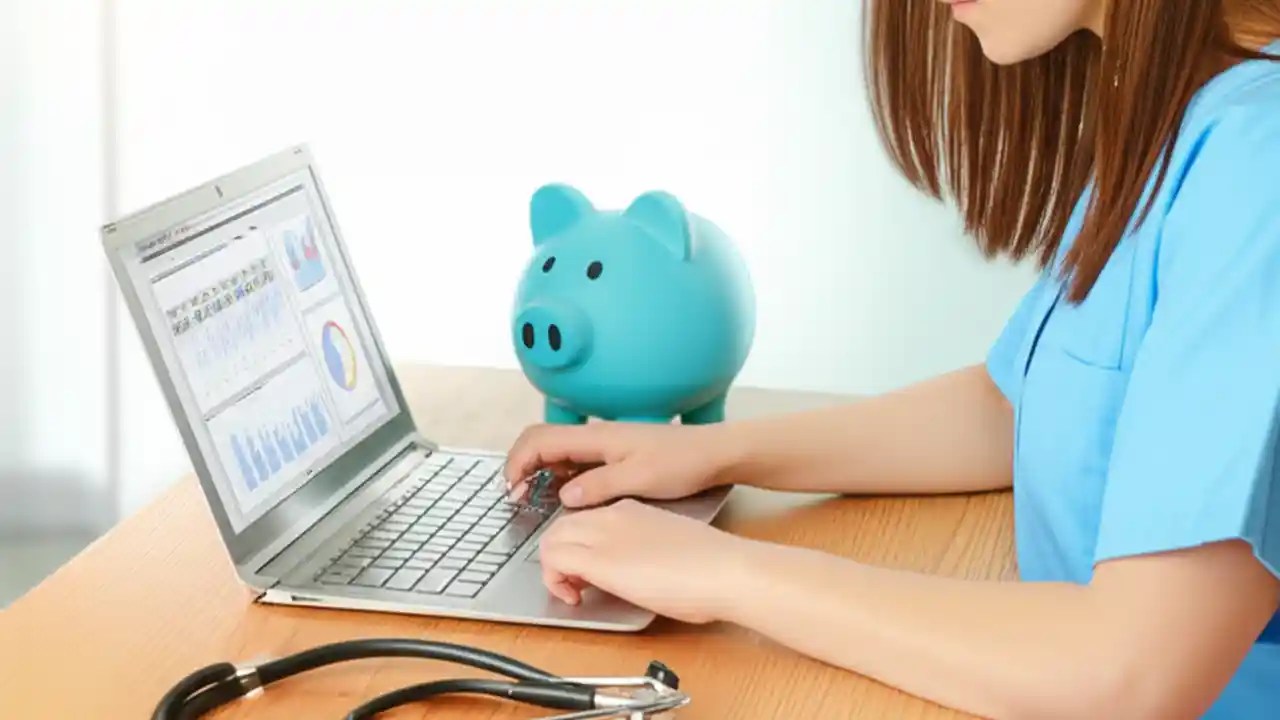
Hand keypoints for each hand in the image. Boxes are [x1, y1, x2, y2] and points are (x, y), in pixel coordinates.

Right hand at [504, 421, 740, 508]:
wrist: (713, 453)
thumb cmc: (682, 463)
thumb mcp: (640, 479)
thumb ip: (599, 486)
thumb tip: (564, 496)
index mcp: (596, 436)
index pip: (540, 439)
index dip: (518, 463)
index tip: (512, 491)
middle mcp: (595, 435)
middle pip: (541, 440)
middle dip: (521, 464)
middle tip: (517, 497)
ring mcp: (604, 443)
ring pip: (556, 450)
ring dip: (538, 470)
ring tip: (533, 499)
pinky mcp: (614, 454)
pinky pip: (575, 460)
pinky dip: (559, 475)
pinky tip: (564, 496)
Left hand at [537, 499, 755, 623]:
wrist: (725, 569)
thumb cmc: (711, 564)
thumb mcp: (668, 543)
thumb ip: (643, 548)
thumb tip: (635, 568)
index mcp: (631, 509)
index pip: (583, 519)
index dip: (577, 546)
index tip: (589, 570)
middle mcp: (612, 516)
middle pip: (559, 527)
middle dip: (558, 557)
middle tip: (578, 584)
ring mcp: (604, 536)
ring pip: (550, 541)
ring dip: (554, 569)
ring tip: (577, 591)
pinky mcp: (600, 561)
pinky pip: (554, 561)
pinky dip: (553, 581)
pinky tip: (575, 599)